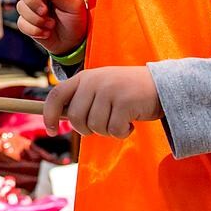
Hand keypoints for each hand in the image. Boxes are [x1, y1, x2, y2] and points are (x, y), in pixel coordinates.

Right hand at [16, 0, 88, 56]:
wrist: (74, 43)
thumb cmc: (76, 20)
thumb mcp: (73, 5)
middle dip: (33, 1)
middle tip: (45, 11)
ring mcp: (32, 8)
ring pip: (21, 7)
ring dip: (37, 19)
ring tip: (51, 25)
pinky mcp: (28, 22)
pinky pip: (22, 23)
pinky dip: (34, 30)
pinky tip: (46, 33)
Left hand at [43, 66, 160, 137]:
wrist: (161, 86)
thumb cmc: (127, 92)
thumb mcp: (100, 89)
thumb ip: (81, 100)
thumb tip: (58, 120)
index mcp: (84, 77)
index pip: (56, 95)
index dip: (49, 115)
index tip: (51, 131)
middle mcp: (94, 81)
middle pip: (76, 118)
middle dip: (87, 130)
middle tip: (102, 126)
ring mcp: (109, 90)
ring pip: (95, 126)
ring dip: (108, 131)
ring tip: (120, 120)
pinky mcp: (125, 102)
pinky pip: (114, 130)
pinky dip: (122, 132)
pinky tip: (130, 122)